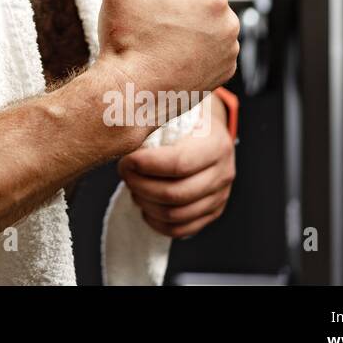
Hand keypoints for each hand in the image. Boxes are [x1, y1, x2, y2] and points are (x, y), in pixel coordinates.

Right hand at [97, 0, 239, 98]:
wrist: (129, 95)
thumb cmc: (126, 42)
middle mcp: (228, 21)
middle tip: (146, 21)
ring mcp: (228, 49)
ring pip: (199, 15)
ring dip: (178, 20)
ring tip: (155, 41)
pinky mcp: (223, 70)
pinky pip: (205, 42)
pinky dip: (187, 45)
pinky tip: (166, 56)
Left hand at [117, 95, 235, 237]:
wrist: (209, 132)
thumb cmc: (184, 121)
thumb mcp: (175, 112)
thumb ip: (154, 121)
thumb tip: (119, 129)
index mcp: (215, 145)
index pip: (178, 163)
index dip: (146, 165)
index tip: (126, 160)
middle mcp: (223, 173)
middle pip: (175, 194)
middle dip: (141, 186)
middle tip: (124, 174)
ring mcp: (220, 196)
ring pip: (176, 215)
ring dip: (146, 204)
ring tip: (133, 188)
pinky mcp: (213, 212)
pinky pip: (182, 229)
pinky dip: (157, 223)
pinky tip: (144, 208)